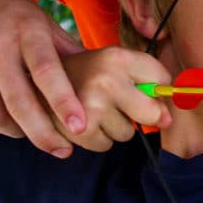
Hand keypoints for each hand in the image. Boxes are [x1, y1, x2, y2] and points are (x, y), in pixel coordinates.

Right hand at [0, 0, 86, 155]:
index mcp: (25, 28)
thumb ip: (65, 49)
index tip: (80, 126)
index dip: (64, 101)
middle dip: (43, 134)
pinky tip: (9, 126)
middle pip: (19, 102)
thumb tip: (101, 76)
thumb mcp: (38, 18)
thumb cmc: (4, 6)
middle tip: (62, 150)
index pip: (46, 71)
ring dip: (16, 133)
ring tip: (35, 136)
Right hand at [56, 47, 174, 151]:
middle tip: (119, 103)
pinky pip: (106, 145)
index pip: (163, 79)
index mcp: (118, 57)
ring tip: (93, 108)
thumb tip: (168, 121)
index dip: (159, 89)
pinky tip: (83, 120)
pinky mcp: (80, 130)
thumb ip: (148, 81)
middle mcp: (107, 79)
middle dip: (141, 114)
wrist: (35, 81)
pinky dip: (97, 138)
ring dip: (115, 127)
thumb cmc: (85, 74)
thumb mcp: (113, 64)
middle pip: (152, 113)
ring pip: (127, 133)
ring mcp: (92, 105)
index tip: (147, 89)